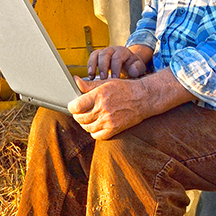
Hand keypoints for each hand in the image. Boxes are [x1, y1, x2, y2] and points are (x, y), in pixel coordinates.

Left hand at [68, 68, 192, 139]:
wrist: (143, 99)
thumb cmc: (124, 89)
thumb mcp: (105, 83)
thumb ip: (88, 85)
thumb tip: (75, 81)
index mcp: (99, 96)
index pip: (75, 106)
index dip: (71, 107)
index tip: (73, 105)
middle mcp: (103, 109)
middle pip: (80, 118)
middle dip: (77, 115)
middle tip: (81, 111)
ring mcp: (108, 121)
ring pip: (86, 127)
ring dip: (85, 123)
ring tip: (88, 117)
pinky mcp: (114, 129)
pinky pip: (96, 135)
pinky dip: (94, 131)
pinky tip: (96, 125)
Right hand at [86, 45, 151, 79]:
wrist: (129, 62)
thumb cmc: (133, 65)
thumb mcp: (139, 67)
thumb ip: (137, 68)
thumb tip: (133, 71)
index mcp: (123, 51)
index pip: (117, 57)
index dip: (115, 68)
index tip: (115, 79)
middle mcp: (112, 49)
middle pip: (105, 54)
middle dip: (103, 66)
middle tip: (103, 78)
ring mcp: (104, 52)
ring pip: (95, 55)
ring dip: (92, 65)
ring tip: (91, 76)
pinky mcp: (98, 56)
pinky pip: (91, 58)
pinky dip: (89, 66)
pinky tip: (90, 76)